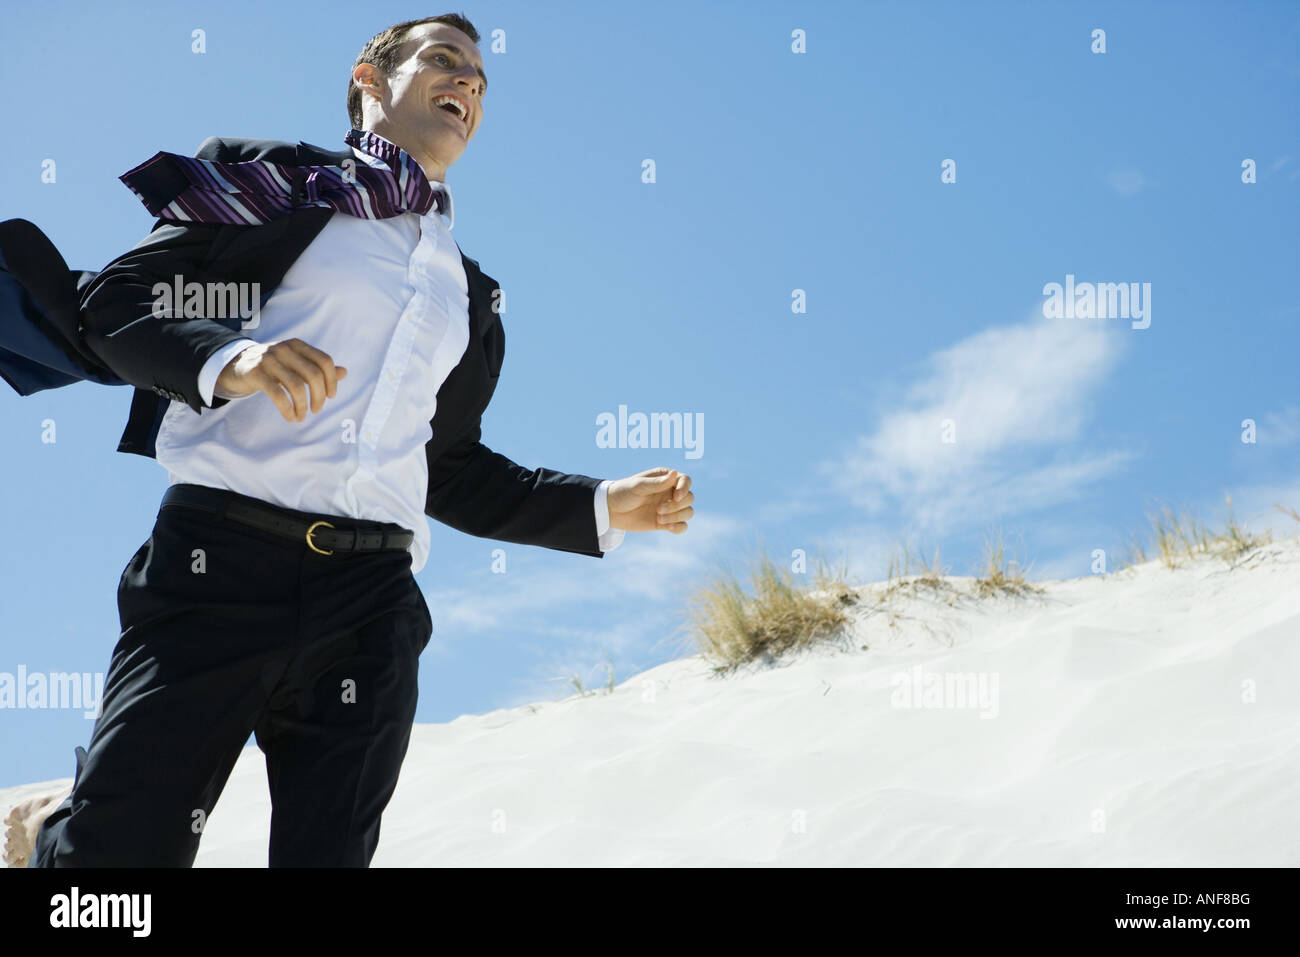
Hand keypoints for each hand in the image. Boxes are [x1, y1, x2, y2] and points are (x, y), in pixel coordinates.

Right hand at [216, 338, 346, 421]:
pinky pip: (278, 394)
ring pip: (297, 386)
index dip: (332, 381)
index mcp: (297, 345)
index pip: (324, 361)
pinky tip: (290, 417)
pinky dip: (288, 409)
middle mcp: (284, 349)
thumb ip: (318, 367)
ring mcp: (268, 359)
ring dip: (303, 406)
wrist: (235, 364)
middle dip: (319, 397)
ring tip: (301, 417)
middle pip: (314, 375)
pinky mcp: (255, 373)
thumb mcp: (295, 363)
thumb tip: (345, 372)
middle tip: (316, 410)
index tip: (330, 397)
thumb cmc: (272, 367)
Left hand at [607, 467, 693, 533]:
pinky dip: (679, 528)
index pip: (686, 480)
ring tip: (659, 518)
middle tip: (659, 509)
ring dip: (676, 516)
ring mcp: (670, 507)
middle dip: (677, 506)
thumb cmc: (623, 493)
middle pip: (689, 498)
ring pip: (688, 512)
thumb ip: (657, 483)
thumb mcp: (638, 486)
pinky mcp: (666, 522)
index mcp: (665, 478)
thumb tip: (675, 474)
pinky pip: (682, 526)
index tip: (676, 497)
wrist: (612, 511)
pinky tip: (668, 528)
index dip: (684, 489)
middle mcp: (670, 492)